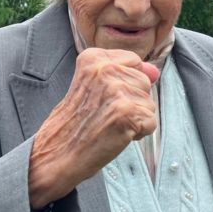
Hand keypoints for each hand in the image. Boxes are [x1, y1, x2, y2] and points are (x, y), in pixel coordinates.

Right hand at [28, 48, 159, 207]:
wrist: (57, 154)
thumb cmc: (75, 123)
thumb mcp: (94, 87)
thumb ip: (126, 74)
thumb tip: (155, 72)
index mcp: (94, 57)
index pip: (135, 62)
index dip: (125, 84)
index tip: (103, 97)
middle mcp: (105, 69)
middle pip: (144, 82)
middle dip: (132, 101)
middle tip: (104, 114)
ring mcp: (117, 90)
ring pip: (149, 103)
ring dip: (135, 118)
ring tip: (108, 124)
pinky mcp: (127, 112)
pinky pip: (151, 122)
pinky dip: (138, 134)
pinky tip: (115, 135)